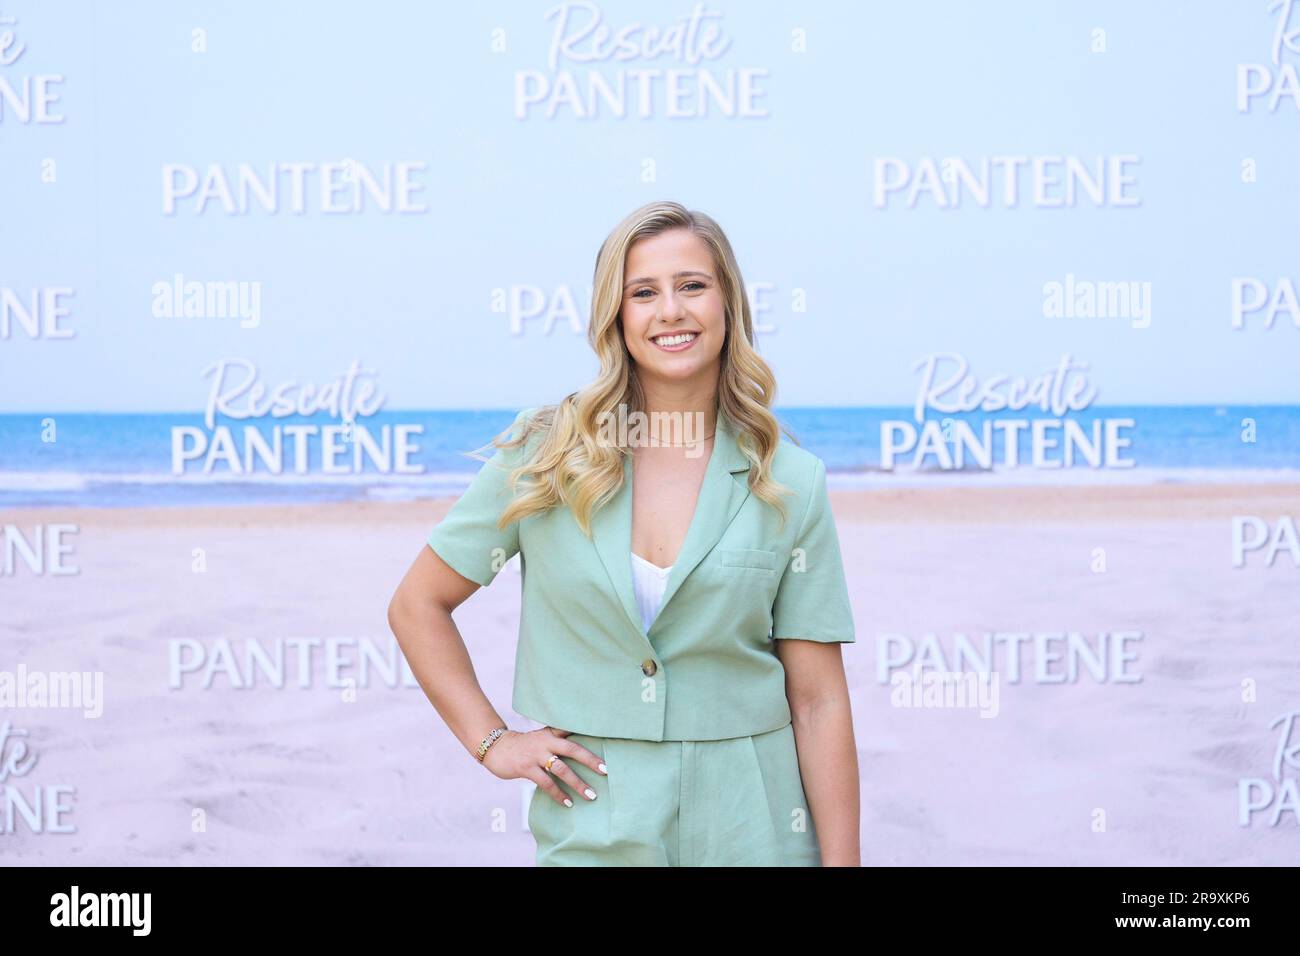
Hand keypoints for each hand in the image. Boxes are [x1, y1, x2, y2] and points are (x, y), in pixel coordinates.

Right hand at [481, 726, 606, 806]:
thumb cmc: (524, 746)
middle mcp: (546, 741)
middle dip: (590, 760)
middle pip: (572, 749)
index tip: (607, 735)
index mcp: (551, 733)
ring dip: (577, 783)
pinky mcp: (527, 767)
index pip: (572, 729)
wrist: (497, 748)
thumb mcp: (541, 737)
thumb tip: (582, 751)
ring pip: (561, 769)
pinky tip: (568, 802)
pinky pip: (546, 782)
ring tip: (590, 795)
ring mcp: (536, 754)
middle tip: (606, 771)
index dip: (589, 730)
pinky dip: (558, 793)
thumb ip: (558, 740)